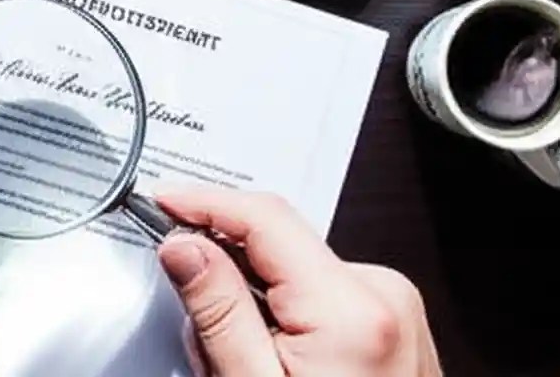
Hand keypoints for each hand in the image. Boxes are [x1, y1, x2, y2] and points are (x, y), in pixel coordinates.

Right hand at [156, 188, 440, 376]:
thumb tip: (185, 246)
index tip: (163, 200)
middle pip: (277, 244)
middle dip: (226, 272)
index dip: (204, 202)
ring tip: (246, 365)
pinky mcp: (394, 320)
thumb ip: (218, 312)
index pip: (263, 218)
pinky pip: (321, 292)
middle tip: (204, 336)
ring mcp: (395, 306)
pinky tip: (279, 363)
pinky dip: (286, 314)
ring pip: (295, 269)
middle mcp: (384, 294)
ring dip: (256, 299)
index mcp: (352, 307)